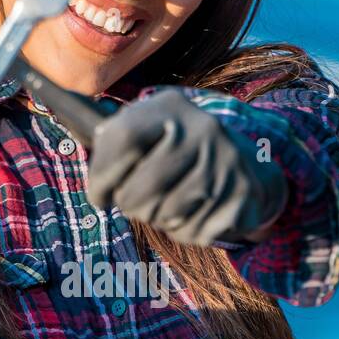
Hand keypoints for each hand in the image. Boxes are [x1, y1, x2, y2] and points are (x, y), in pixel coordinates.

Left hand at [86, 86, 286, 246]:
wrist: (248, 167)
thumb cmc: (179, 153)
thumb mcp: (152, 131)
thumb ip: (116, 142)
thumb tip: (89, 173)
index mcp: (170, 107)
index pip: (122, 138)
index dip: (101, 176)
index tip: (99, 197)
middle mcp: (201, 129)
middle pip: (138, 190)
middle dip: (129, 206)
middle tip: (136, 202)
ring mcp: (223, 163)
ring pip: (163, 216)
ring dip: (158, 219)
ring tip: (169, 202)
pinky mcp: (239, 196)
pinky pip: (191, 231)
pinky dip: (184, 230)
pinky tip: (194, 212)